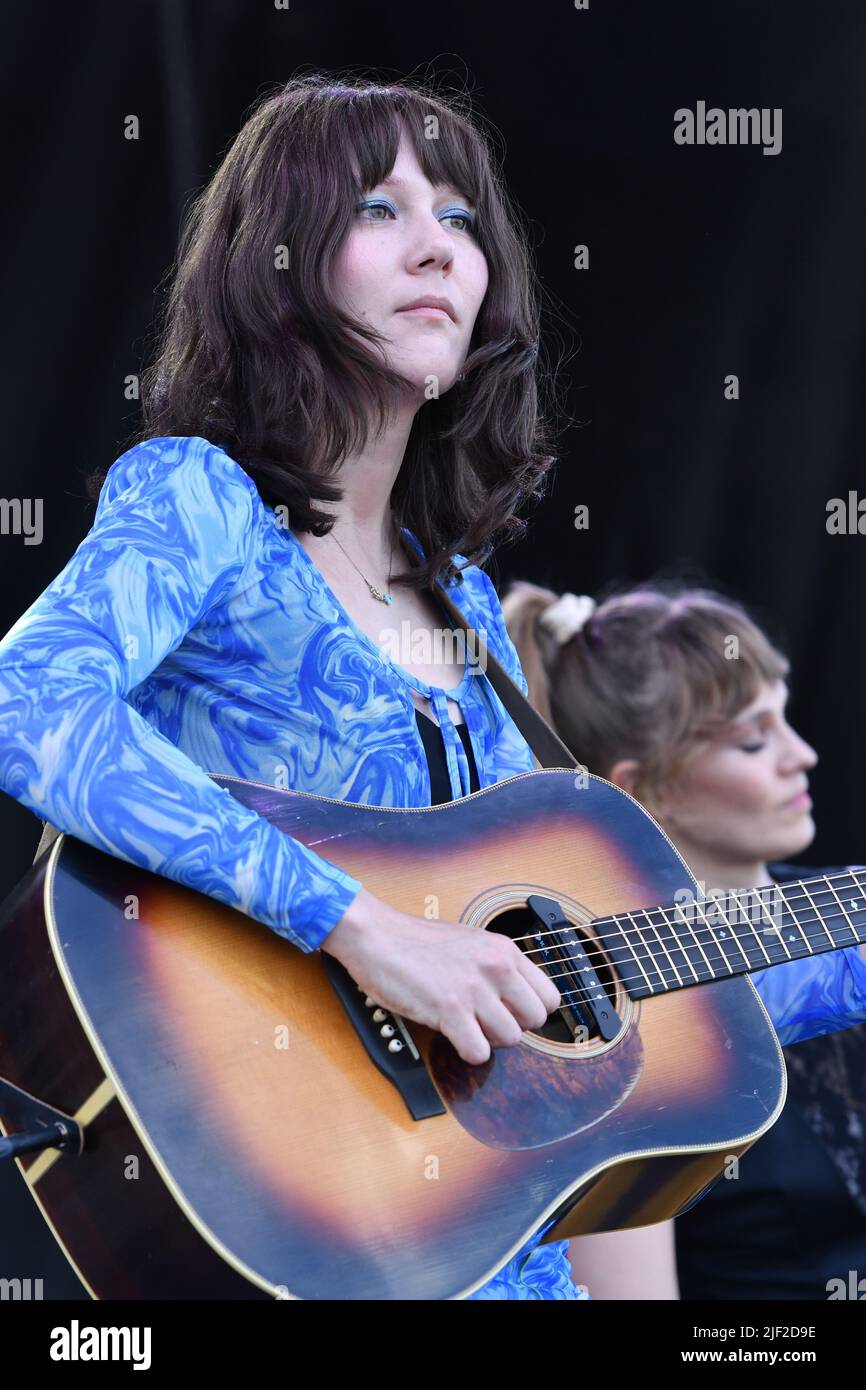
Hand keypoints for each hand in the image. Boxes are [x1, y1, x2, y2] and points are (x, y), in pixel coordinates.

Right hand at [322, 887, 560, 1064]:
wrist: (377, 937)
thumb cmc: (417, 942)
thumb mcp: (472, 942)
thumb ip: (497, 966)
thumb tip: (516, 1000)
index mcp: (504, 950)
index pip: (550, 997)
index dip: (530, 1012)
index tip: (511, 1013)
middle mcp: (496, 967)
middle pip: (535, 1021)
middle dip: (512, 1028)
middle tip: (485, 1021)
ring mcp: (474, 988)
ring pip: (510, 1039)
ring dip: (487, 1040)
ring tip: (465, 1026)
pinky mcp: (449, 1009)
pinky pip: (478, 1052)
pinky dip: (466, 1052)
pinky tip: (452, 1035)